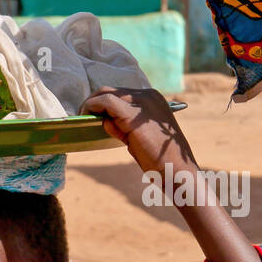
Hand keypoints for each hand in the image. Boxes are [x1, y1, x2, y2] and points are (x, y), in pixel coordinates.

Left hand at [81, 86, 195, 179]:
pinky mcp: (133, 114)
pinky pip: (106, 102)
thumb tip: (105, 120)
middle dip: (95, 102)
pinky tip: (87, 117)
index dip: (106, 103)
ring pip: (107, 93)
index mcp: (154, 99)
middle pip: (112, 90)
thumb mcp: (141, 137)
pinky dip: (93, 107)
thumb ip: (124, 127)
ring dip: (92, 104)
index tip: (95, 116)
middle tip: (85, 116)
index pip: (123, 94)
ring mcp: (142, 102)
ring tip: (83, 117)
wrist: (178, 171)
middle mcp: (149, 95)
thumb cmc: (162, 160)